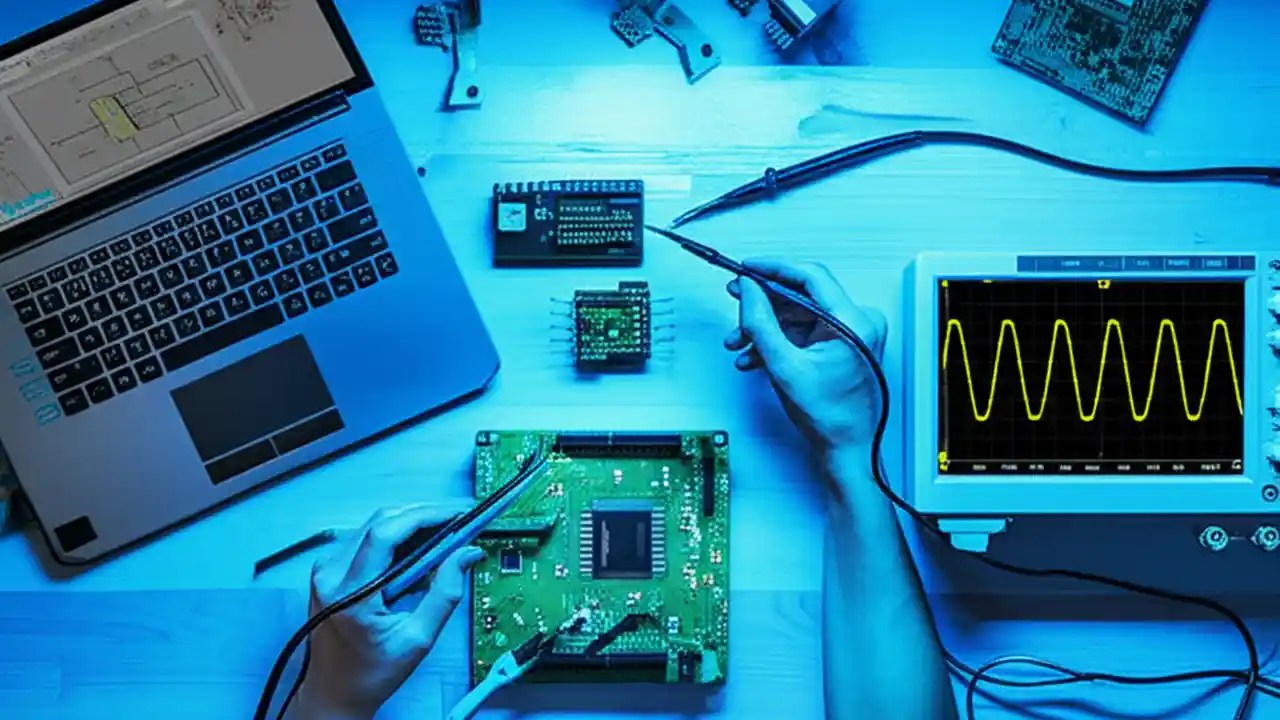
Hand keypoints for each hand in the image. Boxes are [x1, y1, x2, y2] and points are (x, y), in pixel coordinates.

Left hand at [293, 505, 484, 719]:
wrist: (333, 692)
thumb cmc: (370, 673)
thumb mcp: (418, 639)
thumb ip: (445, 594)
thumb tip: (466, 554)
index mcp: (350, 594)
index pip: (386, 534)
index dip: (424, 516)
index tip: (455, 515)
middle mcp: (330, 575)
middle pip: (381, 522)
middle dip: (422, 516)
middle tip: (456, 523)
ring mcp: (325, 570)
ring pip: (373, 525)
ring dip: (409, 525)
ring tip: (442, 536)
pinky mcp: (328, 570)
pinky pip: (365, 539)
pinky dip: (395, 538)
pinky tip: (417, 551)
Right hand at [726, 259, 886, 455]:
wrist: (846, 447)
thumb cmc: (830, 418)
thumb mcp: (784, 366)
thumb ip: (761, 323)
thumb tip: (750, 291)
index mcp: (854, 323)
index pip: (810, 277)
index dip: (774, 269)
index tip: (749, 268)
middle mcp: (859, 322)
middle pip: (802, 295)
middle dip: (764, 303)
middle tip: (737, 298)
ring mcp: (852, 333)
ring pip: (798, 314)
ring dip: (766, 326)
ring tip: (740, 341)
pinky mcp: (843, 343)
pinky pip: (804, 330)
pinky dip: (780, 339)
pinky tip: (756, 354)